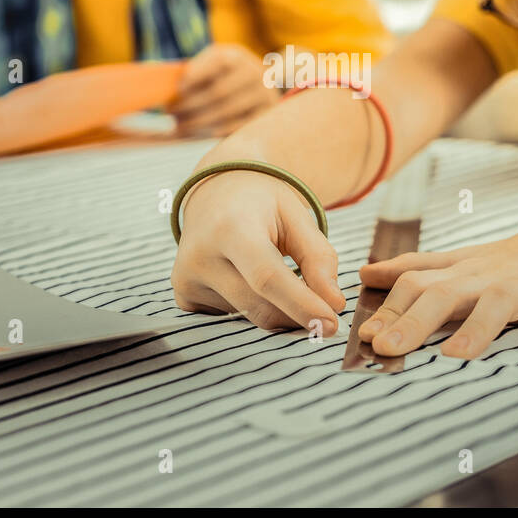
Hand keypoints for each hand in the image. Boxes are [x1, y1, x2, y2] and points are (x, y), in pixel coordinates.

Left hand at [170, 43, 280, 137]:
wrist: (255, 88)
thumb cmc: (220, 77)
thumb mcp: (208, 66)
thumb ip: (190, 72)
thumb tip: (161, 85)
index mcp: (236, 56)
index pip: (218, 62)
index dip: (196, 75)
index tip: (177, 89)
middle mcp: (254, 72)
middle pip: (219, 90)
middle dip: (191, 103)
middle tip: (171, 112)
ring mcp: (263, 94)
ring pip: (227, 110)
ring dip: (199, 120)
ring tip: (179, 125)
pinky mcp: (266, 114)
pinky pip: (239, 125)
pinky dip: (216, 130)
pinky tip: (200, 132)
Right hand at [170, 168, 345, 335]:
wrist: (214, 193)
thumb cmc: (262, 204)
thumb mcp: (296, 216)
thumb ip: (319, 257)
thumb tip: (334, 303)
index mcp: (230, 228)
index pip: (267, 278)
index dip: (301, 305)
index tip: (332, 325)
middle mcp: (200, 256)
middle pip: (260, 306)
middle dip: (298, 315)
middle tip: (325, 313)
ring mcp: (186, 279)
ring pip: (249, 318)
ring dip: (278, 311)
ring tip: (282, 280)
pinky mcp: (183, 296)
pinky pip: (231, 319)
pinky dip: (253, 309)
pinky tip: (251, 282)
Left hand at [356, 212, 517, 359]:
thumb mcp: (468, 260)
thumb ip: (422, 270)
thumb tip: (366, 275)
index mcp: (468, 272)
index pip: (419, 284)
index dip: (390, 308)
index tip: (363, 335)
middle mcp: (495, 276)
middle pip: (447, 293)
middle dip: (414, 320)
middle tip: (386, 348)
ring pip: (502, 302)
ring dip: (478, 328)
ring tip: (455, 355)